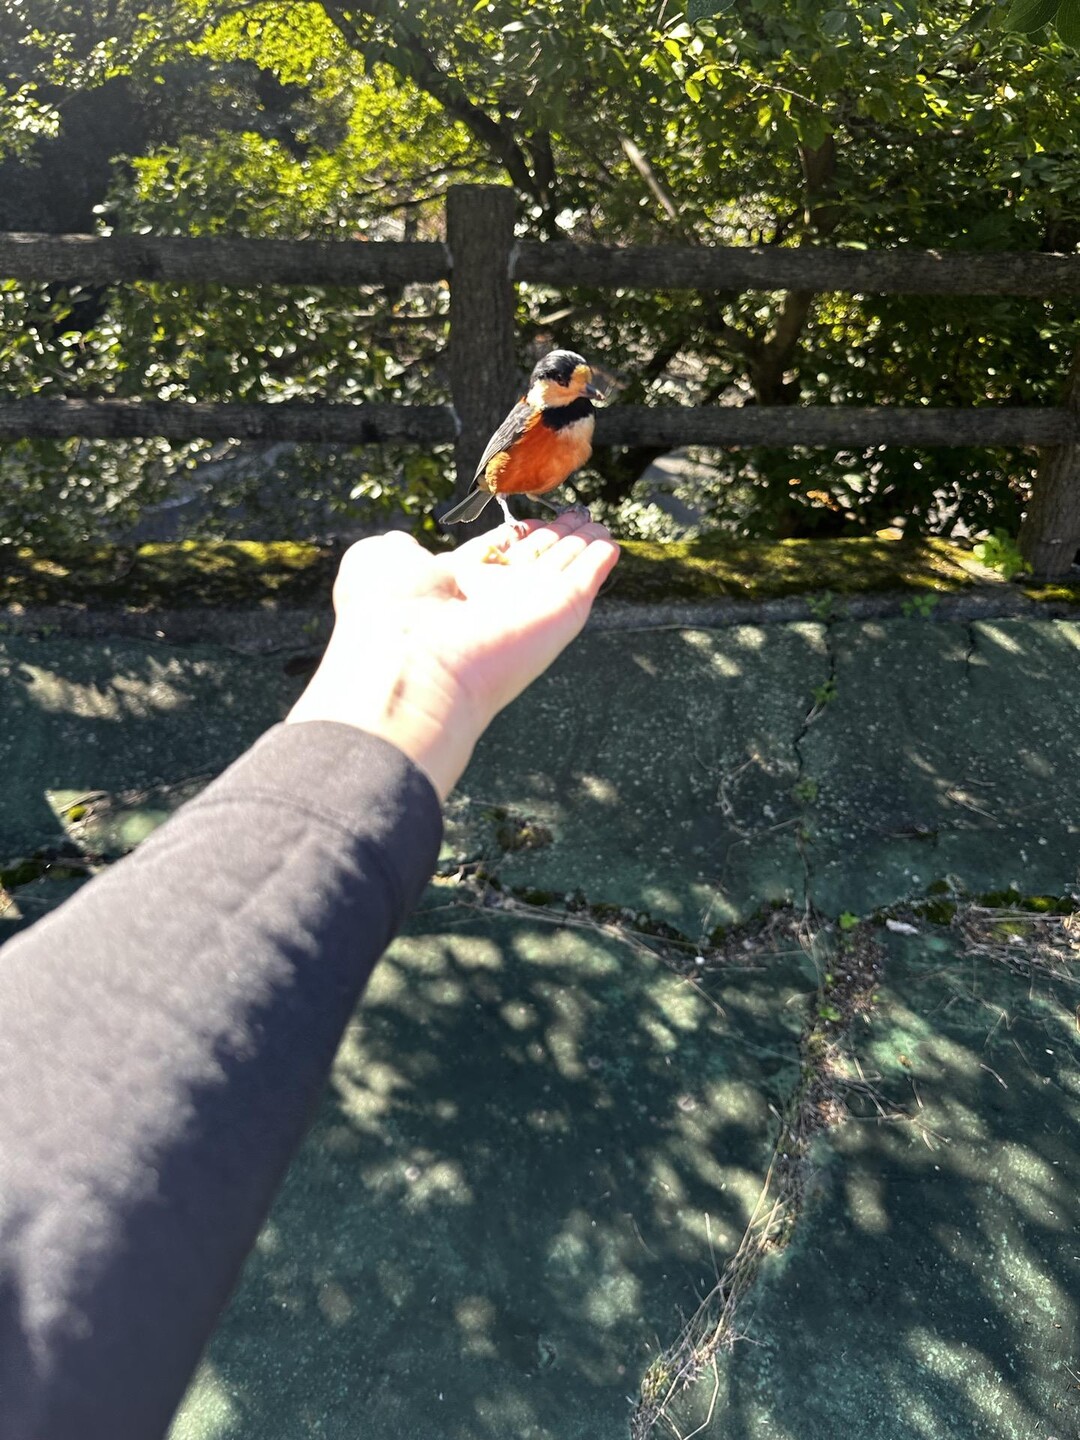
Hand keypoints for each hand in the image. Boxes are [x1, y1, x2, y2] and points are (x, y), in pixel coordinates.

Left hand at [286, 512, 619, 798]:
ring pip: (562, 570)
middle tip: (575, 517)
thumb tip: (402, 542)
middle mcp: (493, 600)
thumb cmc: (385, 615)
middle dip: (553, 538)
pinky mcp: (560, 614)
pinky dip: (599, 562)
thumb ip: (395, 547)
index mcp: (453, 588)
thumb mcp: (377, 561)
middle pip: (532, 562)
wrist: (413, 661)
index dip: (512, 536)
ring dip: (581, 545)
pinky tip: (610, 544)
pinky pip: (585, 582)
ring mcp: (529, 609)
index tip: (528, 521)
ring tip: (598, 523)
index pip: (491, 557)